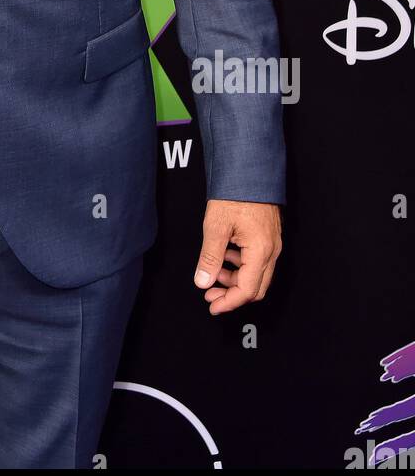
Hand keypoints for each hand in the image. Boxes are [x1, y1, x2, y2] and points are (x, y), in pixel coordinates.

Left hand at [193, 199, 281, 314]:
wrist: (249, 169)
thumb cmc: (235, 193)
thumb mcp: (216, 226)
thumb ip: (210, 257)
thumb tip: (203, 281)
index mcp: (261, 251)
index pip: (247, 290)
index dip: (229, 302)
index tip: (212, 306)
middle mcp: (271, 250)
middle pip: (256, 287)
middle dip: (232, 294)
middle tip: (210, 294)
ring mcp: (272, 243)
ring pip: (256, 274)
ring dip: (234, 279)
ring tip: (213, 274)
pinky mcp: (268, 236)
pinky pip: (257, 260)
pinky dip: (239, 264)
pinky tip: (224, 256)